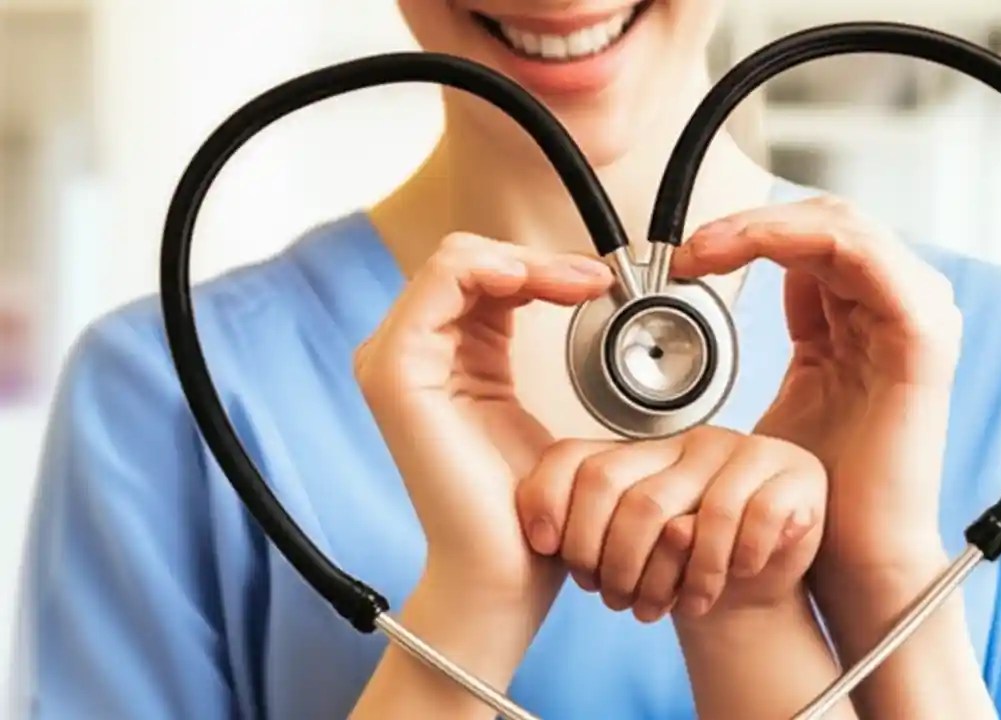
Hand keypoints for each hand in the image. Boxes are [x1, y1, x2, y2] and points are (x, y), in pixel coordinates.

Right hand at [354, 232, 613, 590]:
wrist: (508, 568)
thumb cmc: (527, 506)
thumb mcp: (534, 407)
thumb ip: (525, 347)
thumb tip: (559, 293)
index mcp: (443, 358)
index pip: (483, 276)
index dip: (541, 266)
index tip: (596, 283)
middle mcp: (411, 354)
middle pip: (469, 261)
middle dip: (538, 260)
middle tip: (593, 280)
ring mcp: (395, 360)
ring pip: (456, 261)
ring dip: (526, 262)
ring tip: (577, 283)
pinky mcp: (397, 371)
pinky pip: (439, 282)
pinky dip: (490, 269)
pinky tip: (532, 283)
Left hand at [514, 427, 825, 621]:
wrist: (755, 583)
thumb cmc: (688, 563)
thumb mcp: (628, 545)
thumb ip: (585, 527)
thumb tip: (548, 538)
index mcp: (648, 449)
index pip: (583, 461)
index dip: (555, 507)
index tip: (550, 549)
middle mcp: (694, 443)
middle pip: (636, 502)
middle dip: (619, 566)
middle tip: (618, 598)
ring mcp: (746, 453)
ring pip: (700, 519)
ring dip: (685, 578)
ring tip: (683, 601)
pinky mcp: (794, 474)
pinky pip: (755, 519)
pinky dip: (739, 559)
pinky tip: (736, 574)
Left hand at [673, 196, 961, 569]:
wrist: (850, 554)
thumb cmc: (817, 491)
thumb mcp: (795, 395)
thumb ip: (797, 336)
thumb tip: (768, 296)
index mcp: (872, 319)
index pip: (814, 239)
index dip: (747, 235)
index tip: (687, 258)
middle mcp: (900, 308)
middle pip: (827, 220)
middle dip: (749, 224)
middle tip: (690, 251)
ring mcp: (918, 316)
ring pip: (840, 224)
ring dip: (761, 227)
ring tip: (705, 250)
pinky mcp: (920, 334)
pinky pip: (859, 253)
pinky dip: (793, 240)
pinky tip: (745, 252)